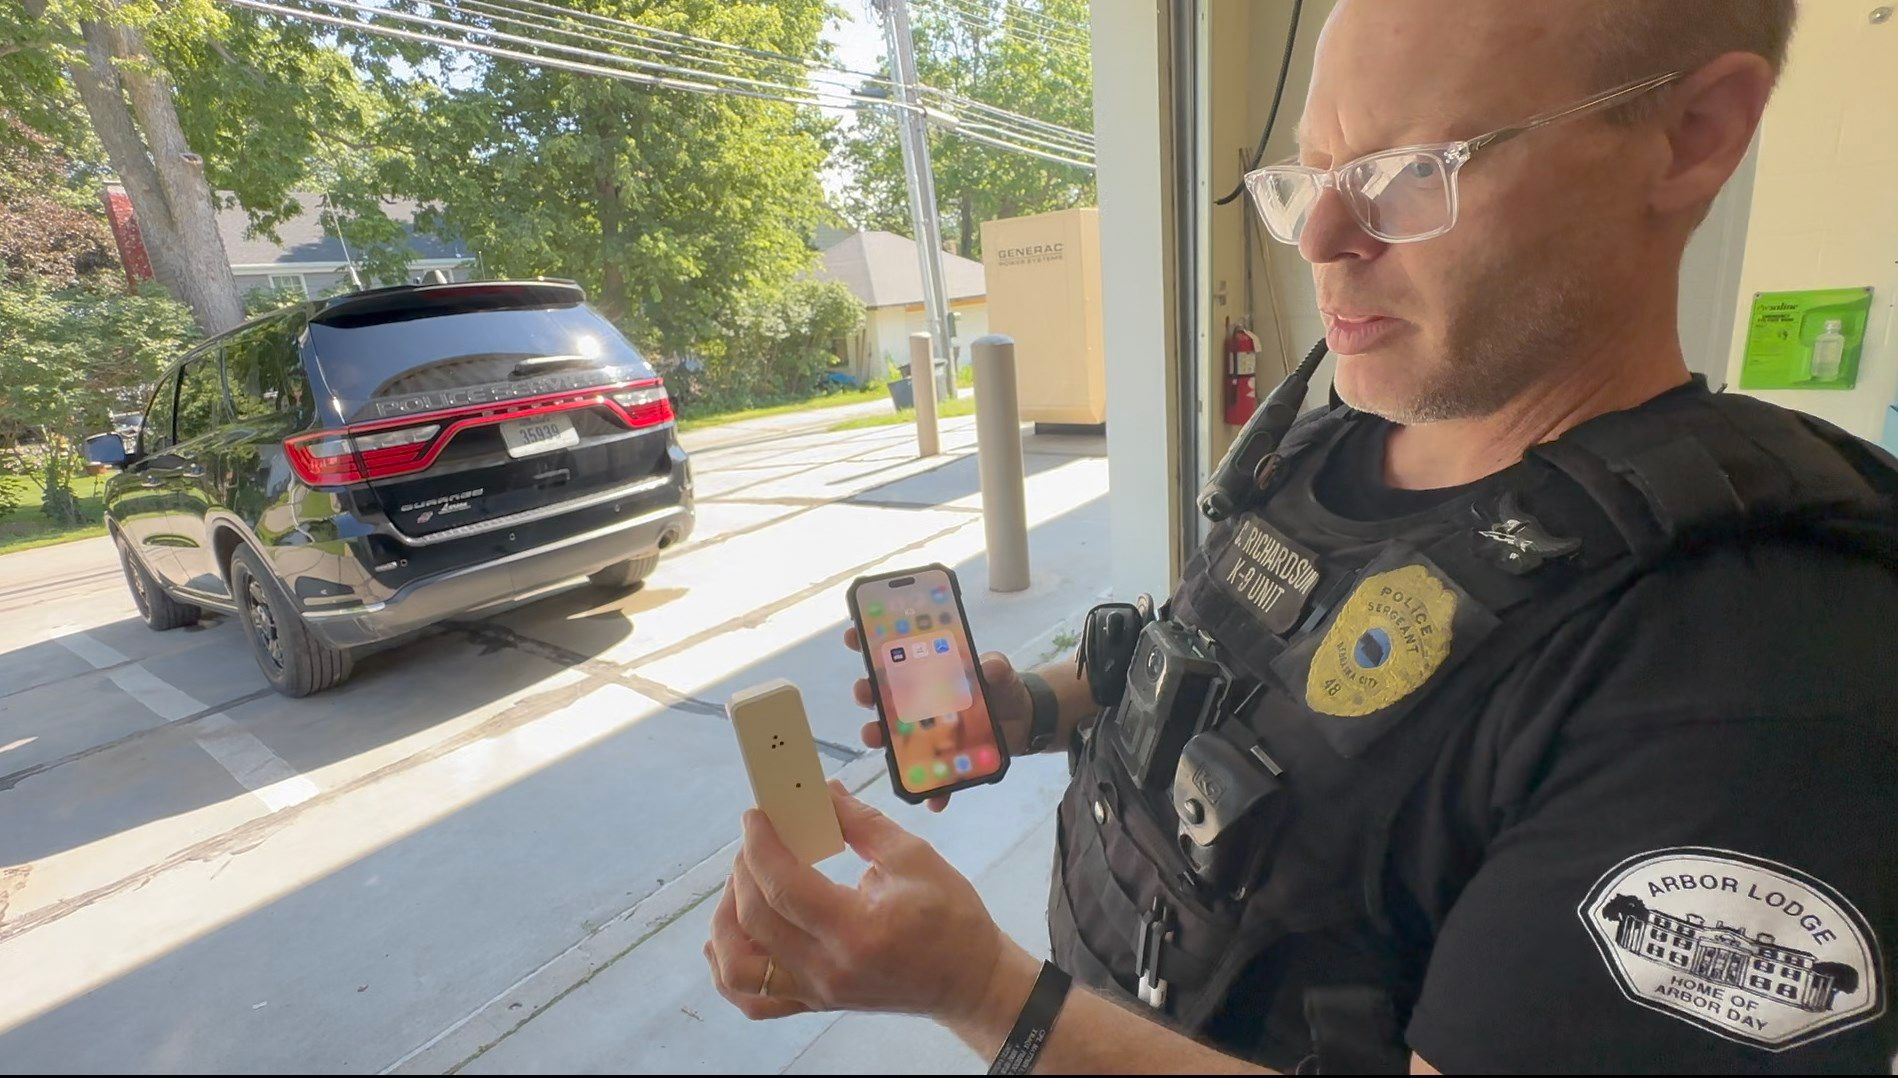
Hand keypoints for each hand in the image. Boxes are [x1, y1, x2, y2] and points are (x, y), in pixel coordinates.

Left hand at [704, 781, 1005, 1024]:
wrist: (967, 981)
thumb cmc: (951, 918)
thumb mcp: (914, 857)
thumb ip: (860, 822)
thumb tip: (821, 791)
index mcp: (857, 930)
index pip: (785, 887)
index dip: (761, 845)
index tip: (755, 815)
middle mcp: (829, 969)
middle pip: (755, 920)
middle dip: (744, 869)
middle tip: (756, 838)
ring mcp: (817, 993)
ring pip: (737, 970)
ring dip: (725, 921)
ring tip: (743, 884)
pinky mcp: (813, 1003)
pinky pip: (752, 1000)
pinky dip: (728, 968)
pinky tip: (732, 935)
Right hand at [843, 625, 1031, 812]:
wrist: (1022, 721)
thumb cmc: (1001, 689)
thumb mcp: (1000, 673)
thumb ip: (995, 667)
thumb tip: (988, 666)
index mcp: (928, 674)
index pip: (892, 656)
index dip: (869, 643)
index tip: (852, 636)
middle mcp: (918, 702)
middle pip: (882, 696)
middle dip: (867, 692)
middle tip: (864, 691)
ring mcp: (927, 731)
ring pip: (893, 735)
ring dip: (880, 737)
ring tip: (877, 739)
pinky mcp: (941, 757)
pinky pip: (931, 777)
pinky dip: (932, 792)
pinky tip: (935, 801)